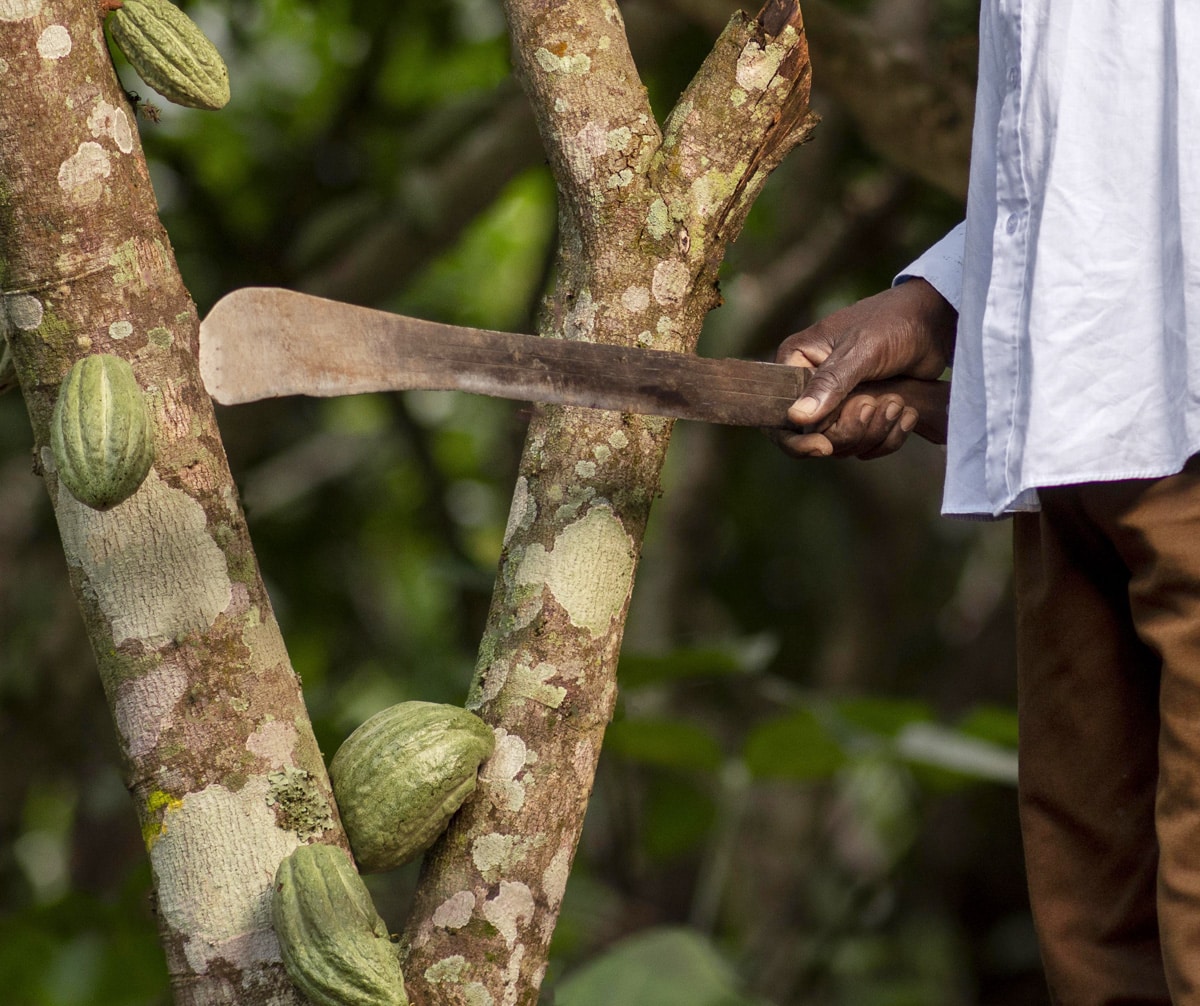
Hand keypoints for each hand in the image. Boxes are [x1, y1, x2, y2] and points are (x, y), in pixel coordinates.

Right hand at [776, 279, 956, 427]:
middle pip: (813, 437)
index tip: (824, 446)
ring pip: (843, 444)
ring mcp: (838, 402)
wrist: (935, 322)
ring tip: (897, 402)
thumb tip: (796, 418)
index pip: (779, 416)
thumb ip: (829, 383)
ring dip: (875, 432)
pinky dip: (890, 436)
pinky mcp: (863, 413)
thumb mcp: (861, 350)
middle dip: (849, 431)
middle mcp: (811, 385)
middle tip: (875, 405)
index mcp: (796, 362)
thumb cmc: (894, 323)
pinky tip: (906, 412)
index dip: (796, 440)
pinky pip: (867, 445)